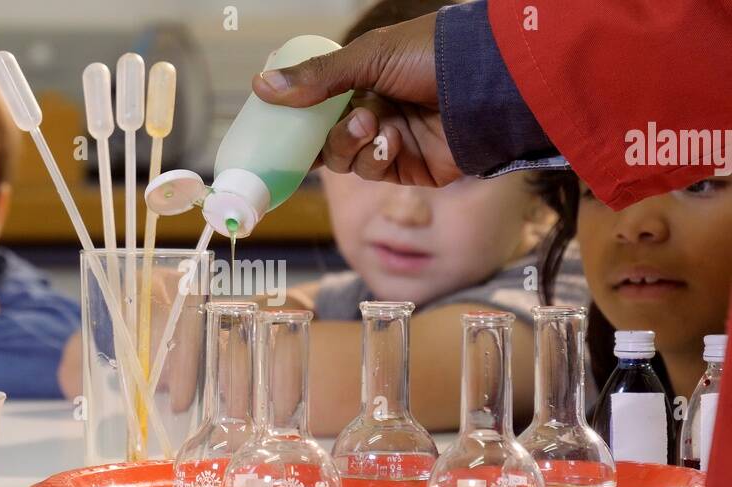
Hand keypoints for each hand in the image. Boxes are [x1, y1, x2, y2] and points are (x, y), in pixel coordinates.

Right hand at [252, 12, 460, 186]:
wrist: (486, 82)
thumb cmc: (433, 56)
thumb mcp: (369, 57)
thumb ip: (317, 77)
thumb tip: (261, 85)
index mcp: (365, 80)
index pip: (319, 106)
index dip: (298, 118)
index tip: (277, 125)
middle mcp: (377, 111)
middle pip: (328, 140)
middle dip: (328, 135)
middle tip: (342, 120)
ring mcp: (392, 141)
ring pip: (347, 159)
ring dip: (350, 143)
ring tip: (369, 123)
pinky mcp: (410, 167)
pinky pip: (374, 170)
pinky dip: (375, 156)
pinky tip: (393, 139)